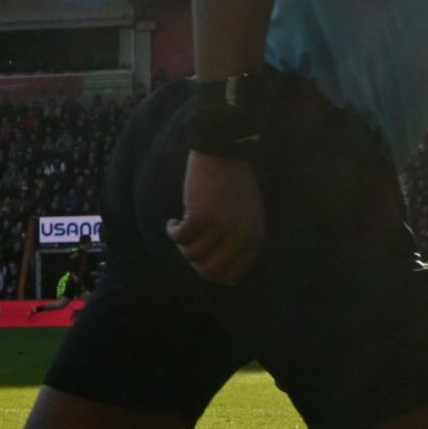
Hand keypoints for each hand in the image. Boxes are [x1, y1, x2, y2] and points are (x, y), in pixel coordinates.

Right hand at [167, 151, 265, 284]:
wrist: (224, 152)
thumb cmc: (233, 183)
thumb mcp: (247, 216)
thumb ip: (239, 242)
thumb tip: (213, 270)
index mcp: (255, 238)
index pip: (232, 276)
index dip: (212, 272)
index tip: (202, 259)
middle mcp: (241, 236)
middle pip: (210, 271)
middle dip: (194, 264)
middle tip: (187, 248)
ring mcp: (222, 227)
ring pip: (191, 255)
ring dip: (181, 246)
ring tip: (181, 227)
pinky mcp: (201, 216)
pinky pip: (179, 238)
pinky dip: (172, 231)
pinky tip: (173, 221)